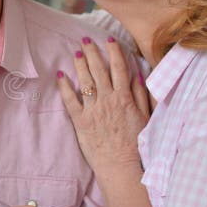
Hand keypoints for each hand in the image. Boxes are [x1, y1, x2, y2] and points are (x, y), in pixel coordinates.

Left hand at [56, 37, 149, 177]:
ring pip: (85, 81)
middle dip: (93, 52)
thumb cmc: (136, 144)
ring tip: (76, 52)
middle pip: (99, 70)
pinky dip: (64, 86)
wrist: (122, 166)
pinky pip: (70, 100)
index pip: (119, 68)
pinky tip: (60, 75)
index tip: (108, 39)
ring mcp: (93, 110)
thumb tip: (137, 74)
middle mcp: (108, 100)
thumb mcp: (146, 117)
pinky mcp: (81, 121)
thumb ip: (140, 95)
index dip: (114, 51)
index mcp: (125, 98)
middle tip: (85, 40)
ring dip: (80, 64)